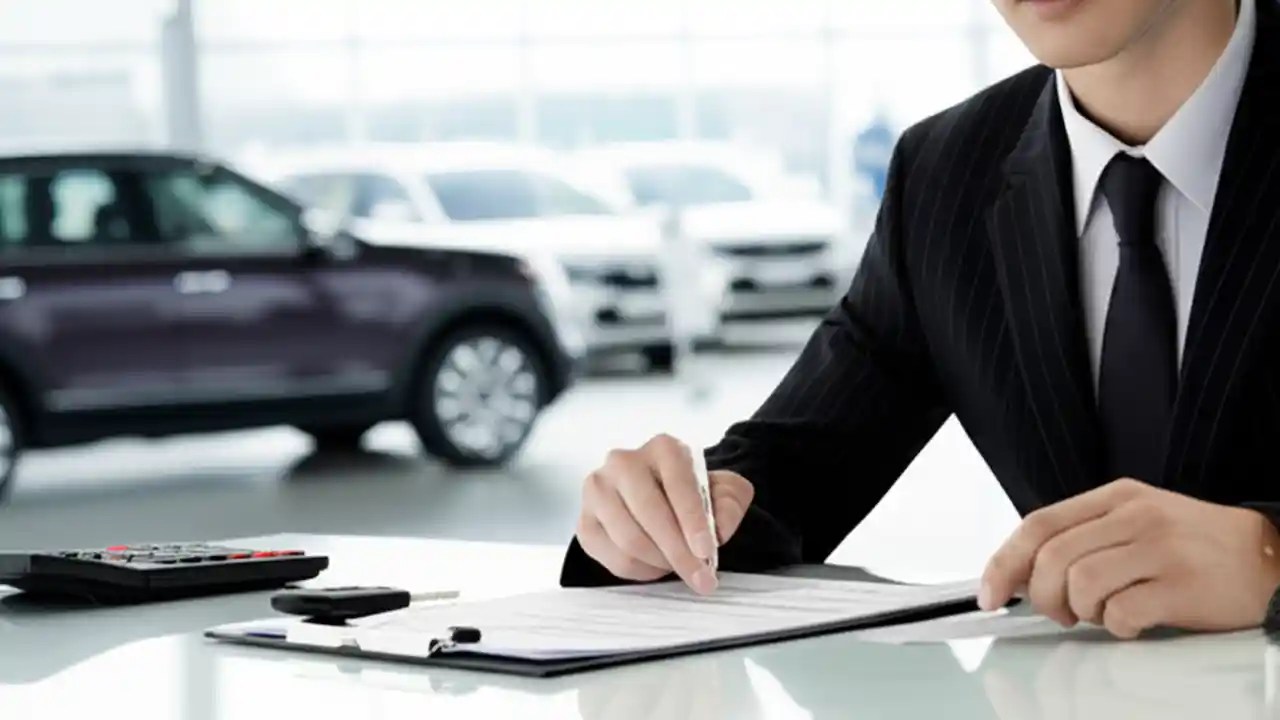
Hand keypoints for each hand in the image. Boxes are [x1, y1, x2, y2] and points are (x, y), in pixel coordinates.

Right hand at [575, 434, 754, 593]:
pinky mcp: (586, 521)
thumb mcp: (724, 491)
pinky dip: (639, 571)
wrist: (661, 497)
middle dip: (679, 553)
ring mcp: (598, 490)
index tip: (707, 551)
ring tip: (679, 567)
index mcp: (664, 448)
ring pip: (629, 540)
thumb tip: (718, 529)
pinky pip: (612, 557)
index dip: (693, 521)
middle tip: (701, 578)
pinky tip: (656, 566)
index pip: (678, 484)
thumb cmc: (692, 494)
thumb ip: (730, 503)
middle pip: (650, 514)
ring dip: (660, 563)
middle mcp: (623, 462)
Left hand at [979, 478, 1279, 637]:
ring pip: (1081, 584)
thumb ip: (1085, 537)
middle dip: (1042, 596)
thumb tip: (1024, 575)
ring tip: (1104, 614)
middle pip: (1053, 557)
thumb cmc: (1193, 546)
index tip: (990, 594)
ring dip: (1082, 612)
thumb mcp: (1136, 521)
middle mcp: (1135, 516)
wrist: (1269, 557)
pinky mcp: (1182, 585)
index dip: (1005, 562)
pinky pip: (1121, 612)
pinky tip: (1135, 621)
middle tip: (1060, 612)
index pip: (1039, 524)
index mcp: (1116, 496)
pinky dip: (1117, 626)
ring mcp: (1160, 548)